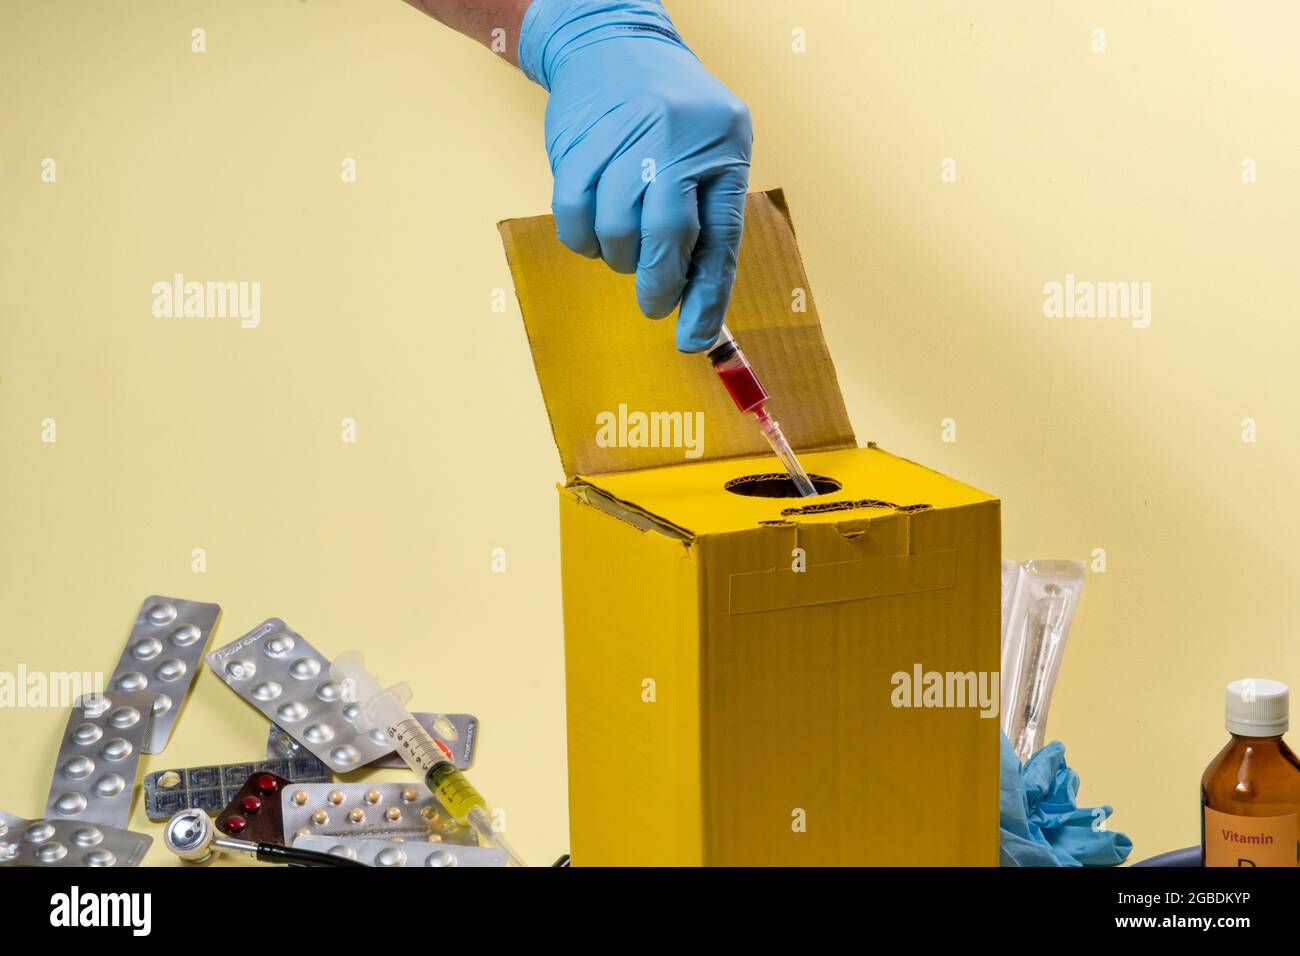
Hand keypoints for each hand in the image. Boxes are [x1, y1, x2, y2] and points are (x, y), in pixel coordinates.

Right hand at [519, 0, 751, 351]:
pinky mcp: (577, 142)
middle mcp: (674, 136)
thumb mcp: (716, 154)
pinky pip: (572, 215)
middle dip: (658, 284)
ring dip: (618, 258)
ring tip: (626, 249)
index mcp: (722, 143)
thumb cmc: (677, 118)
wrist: (614, 45)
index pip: (719, 234)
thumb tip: (699, 307)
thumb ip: (711, 224)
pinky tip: (594, 234)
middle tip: (653, 303)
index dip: (706, 296)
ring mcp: (621, 136)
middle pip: (664, 233)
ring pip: (614, 230)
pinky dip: (582, 240)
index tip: (692, 340)